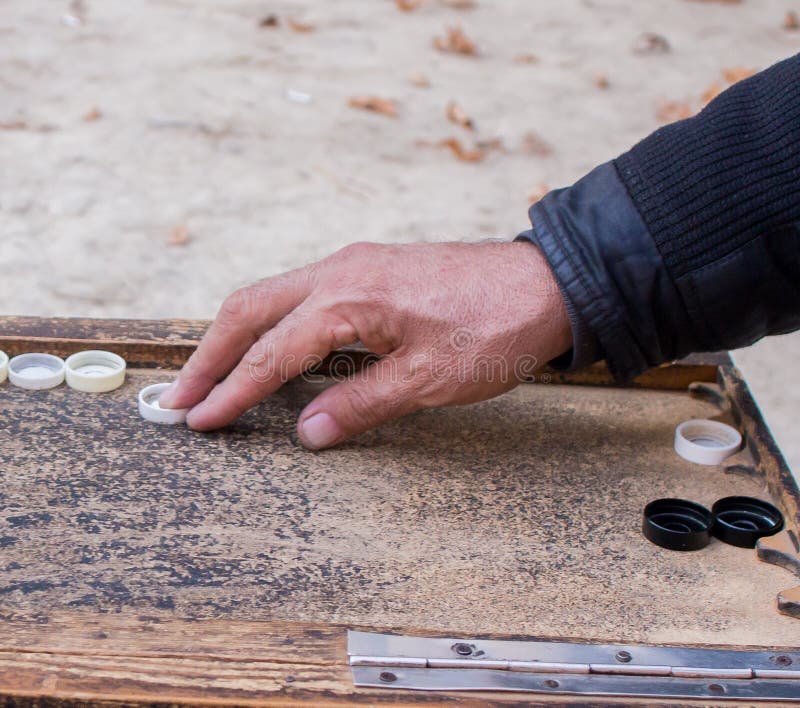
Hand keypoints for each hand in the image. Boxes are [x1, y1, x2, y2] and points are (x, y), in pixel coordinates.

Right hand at [158, 240, 571, 448]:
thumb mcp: (429, 379)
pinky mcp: (368, 268)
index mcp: (347, 298)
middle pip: (249, 310)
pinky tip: (269, 349)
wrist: (544, 283)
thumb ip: (360, 403)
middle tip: (179, 400)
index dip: (232, 392)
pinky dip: (270, 323)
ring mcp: (352, 263)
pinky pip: (300, 293)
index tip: (198, 422)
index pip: (271, 353)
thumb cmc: (494, 328)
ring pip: (270, 295)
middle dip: (210, 357)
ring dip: (235, 336)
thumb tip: (305, 433)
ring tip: (210, 377)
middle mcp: (339, 270)